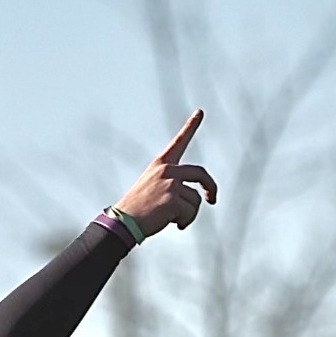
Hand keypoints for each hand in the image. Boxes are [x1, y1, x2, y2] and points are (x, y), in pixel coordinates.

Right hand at [111, 110, 217, 236]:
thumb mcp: (152, 189)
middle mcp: (167, 170)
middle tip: (212, 199)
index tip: (200, 112)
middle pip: (200, 174)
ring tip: (174, 220)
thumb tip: (197, 196)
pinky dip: (185, 221)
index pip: (179, 142)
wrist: (123, 223)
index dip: (191, 127)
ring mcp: (170, 184)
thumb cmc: (137, 210)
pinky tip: (173, 224)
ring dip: (189, 214)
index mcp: (160, 165)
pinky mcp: (173, 199)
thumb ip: (172, 185)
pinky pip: (190, 212)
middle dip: (210, 187)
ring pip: (196, 199)